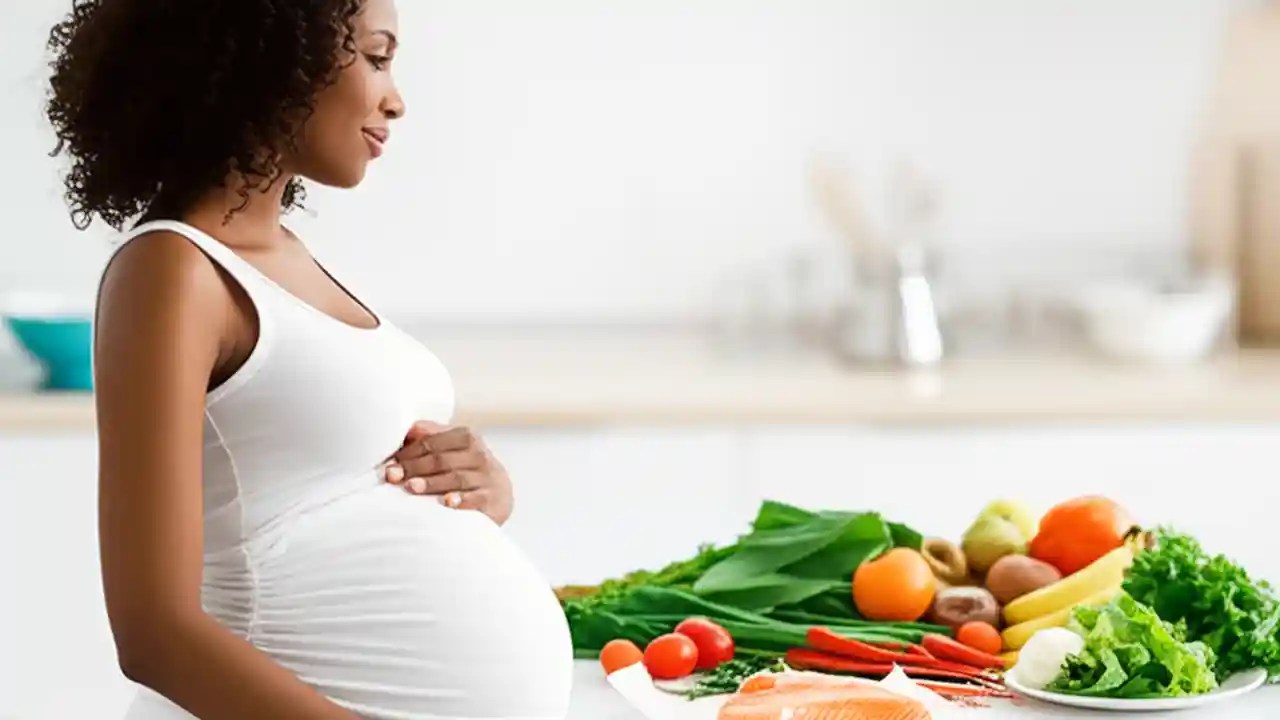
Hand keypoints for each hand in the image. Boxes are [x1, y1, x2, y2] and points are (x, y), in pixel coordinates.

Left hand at [382, 421, 513, 524]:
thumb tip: (407, 428)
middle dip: (414, 468)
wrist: (498, 494)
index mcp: (467, 436)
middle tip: (393, 477)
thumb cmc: (465, 469)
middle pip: (442, 460)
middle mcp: (480, 454)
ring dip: (432, 483)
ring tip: (411, 487)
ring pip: (457, 477)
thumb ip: (430, 436)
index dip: (409, 453)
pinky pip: (477, 498)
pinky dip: (462, 499)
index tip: (390, 465)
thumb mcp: (451, 448)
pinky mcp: (495, 499)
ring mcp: (489, 477)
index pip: (433, 442)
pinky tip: (447, 502)